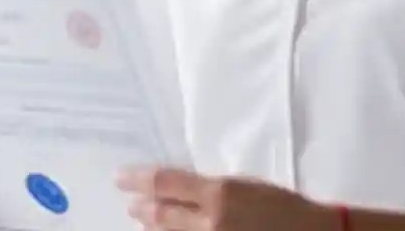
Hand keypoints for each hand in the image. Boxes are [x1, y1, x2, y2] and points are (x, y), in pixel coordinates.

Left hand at [116, 166, 336, 230]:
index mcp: (219, 194)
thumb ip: (212, 189)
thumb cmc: (283, 208)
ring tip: (143, 221)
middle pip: (160, 215)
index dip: (138, 180)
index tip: (121, 178)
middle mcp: (210, 222)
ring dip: (153, 228)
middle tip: (132, 204)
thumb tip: (180, 191)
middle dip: (142, 208)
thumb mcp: (246, 186)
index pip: (165, 183)